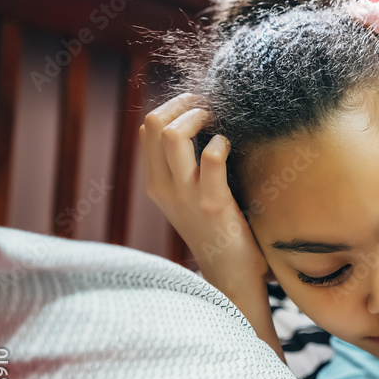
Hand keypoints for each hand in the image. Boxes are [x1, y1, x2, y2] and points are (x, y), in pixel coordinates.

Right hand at [139, 93, 267, 290]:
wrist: (231, 273)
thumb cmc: (219, 229)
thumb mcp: (191, 195)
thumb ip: (188, 165)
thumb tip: (203, 122)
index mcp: (155, 182)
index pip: (147, 128)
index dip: (174, 106)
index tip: (200, 105)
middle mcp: (163, 187)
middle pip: (154, 123)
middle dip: (185, 104)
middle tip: (211, 107)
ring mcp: (185, 196)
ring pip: (173, 134)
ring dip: (200, 117)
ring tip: (219, 121)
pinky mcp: (213, 204)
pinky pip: (212, 157)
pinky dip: (223, 143)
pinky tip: (231, 148)